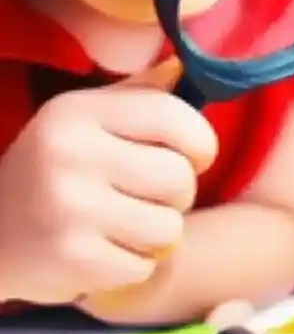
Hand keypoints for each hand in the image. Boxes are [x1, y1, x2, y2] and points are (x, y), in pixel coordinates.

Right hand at [0, 60, 216, 304]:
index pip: (174, 117)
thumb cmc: (53, 173)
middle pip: (179, 179)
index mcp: (77, 112)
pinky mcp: (72, 257)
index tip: (188, 158)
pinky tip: (97, 253)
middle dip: (174, 197)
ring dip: (153, 236)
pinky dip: (131, 266)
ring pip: (169, 227)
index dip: (199, 144)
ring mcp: (68, 207)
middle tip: (138, 199)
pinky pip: (145, 266)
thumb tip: (183, 67)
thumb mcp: (84, 121)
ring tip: (115, 226)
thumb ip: (138, 96)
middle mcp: (69, 153)